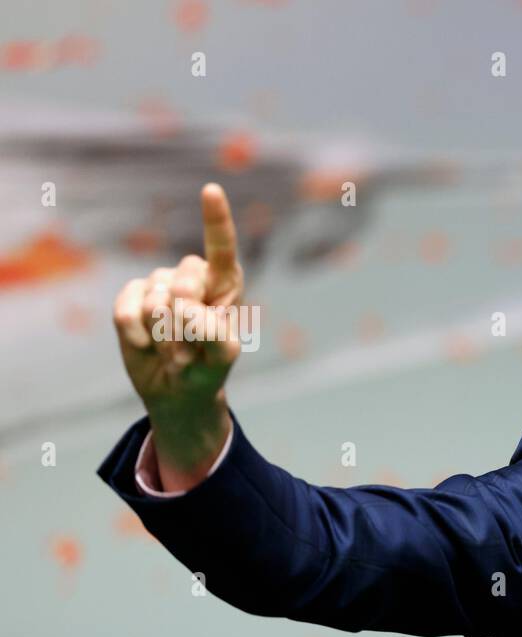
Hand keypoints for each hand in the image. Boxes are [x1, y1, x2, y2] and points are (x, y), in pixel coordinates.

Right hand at [111, 183, 244, 488]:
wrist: (177, 391)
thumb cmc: (208, 370)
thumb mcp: (222, 357)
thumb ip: (213, 332)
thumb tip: (184, 307)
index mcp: (224, 286)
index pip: (221, 250)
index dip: (215, 221)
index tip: (211, 189)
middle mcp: (193, 278)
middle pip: (185, 278)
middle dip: (187, 317)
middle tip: (192, 347)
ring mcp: (160, 285)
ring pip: (155, 299)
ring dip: (164, 334)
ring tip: (175, 350)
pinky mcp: (132, 298)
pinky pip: (127, 308)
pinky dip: (135, 333)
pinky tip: (146, 345)